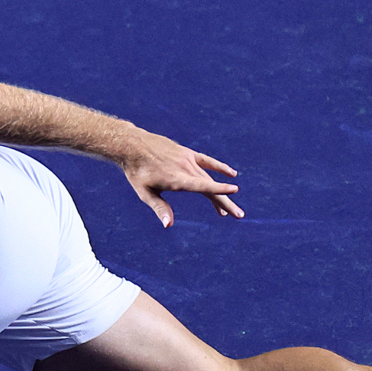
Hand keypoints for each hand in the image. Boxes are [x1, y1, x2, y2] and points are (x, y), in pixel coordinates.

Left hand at [120, 130, 243, 226]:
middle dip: (225, 201)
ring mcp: (187, 159)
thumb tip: (168, 225)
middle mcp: (185, 168)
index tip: (234, 191)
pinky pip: (207, 161)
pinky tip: (232, 173)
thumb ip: (160, 208)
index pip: (200, 185)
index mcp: (176, 179)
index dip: (217, 189)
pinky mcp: (187, 153)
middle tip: (239, 215)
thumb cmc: (137, 172)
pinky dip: (220, 167)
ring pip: (209, 177)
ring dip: (220, 192)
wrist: (132, 145)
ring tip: (226, 210)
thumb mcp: (145, 193)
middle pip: (210, 186)